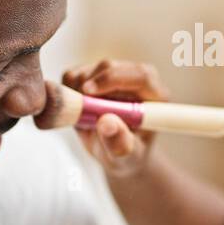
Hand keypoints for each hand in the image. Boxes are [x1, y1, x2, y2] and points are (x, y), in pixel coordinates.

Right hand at [62, 59, 169, 178]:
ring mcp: (115, 74)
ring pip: (88, 70)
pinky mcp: (96, 75)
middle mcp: (137, 79)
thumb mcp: (126, 157)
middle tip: (78, 111)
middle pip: (110, 67)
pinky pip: (73, 74)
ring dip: (77, 92)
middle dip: (88, 86)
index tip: (88, 92)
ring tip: (84, 120)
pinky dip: (67, 90)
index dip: (113, 79)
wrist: (117, 153)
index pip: (140, 75)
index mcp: (156, 95)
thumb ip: (119, 143)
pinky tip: (77, 109)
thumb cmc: (128, 156)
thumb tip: (107, 123)